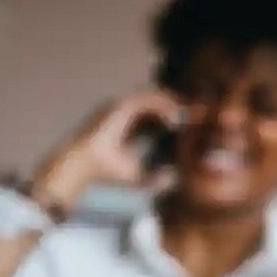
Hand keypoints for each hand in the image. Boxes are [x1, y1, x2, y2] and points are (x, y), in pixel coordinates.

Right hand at [29, 89, 183, 215]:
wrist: (84, 168)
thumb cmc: (105, 172)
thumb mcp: (138, 178)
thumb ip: (155, 178)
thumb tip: (174, 179)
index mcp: (126, 123)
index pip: (152, 111)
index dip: (170, 113)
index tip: (186, 124)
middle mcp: (122, 112)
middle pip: (154, 100)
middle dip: (174, 105)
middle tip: (193, 117)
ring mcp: (119, 106)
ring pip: (150, 96)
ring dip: (170, 104)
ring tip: (184, 117)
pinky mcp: (118, 106)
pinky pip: (144, 99)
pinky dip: (160, 105)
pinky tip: (173, 119)